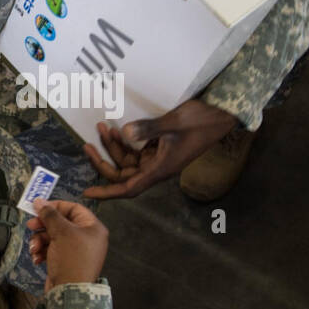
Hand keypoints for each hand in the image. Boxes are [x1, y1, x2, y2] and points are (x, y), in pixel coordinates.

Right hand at [26, 200, 108, 291]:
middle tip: (30, 225)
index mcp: (93, 228)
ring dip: (40, 240)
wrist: (70, 293)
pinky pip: (52, 249)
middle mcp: (87, 238)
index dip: (55, 206)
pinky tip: (37, 258)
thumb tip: (39, 201)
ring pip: (54, 236)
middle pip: (61, 223)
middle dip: (44, 225)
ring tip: (34, 248)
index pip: (73, 208)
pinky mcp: (66, 261)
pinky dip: (43, 251)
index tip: (38, 207)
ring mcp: (77, 251)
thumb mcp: (61, 232)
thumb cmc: (72, 259)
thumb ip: (50, 215)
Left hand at [82, 99, 238, 199]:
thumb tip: (125, 132)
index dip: (107, 192)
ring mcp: (158, 158)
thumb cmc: (201, 121)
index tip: (88, 193)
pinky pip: (135, 152)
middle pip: (123, 175)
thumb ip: (149, 128)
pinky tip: (115, 129)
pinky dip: (124, 142)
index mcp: (160, 169)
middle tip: (87, 144)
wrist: (221, 115)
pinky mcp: (160, 148)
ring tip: (101, 128)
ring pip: (128, 162)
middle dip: (104, 161)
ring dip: (113, 148)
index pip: (128, 188)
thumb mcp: (174, 123)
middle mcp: (157, 168)